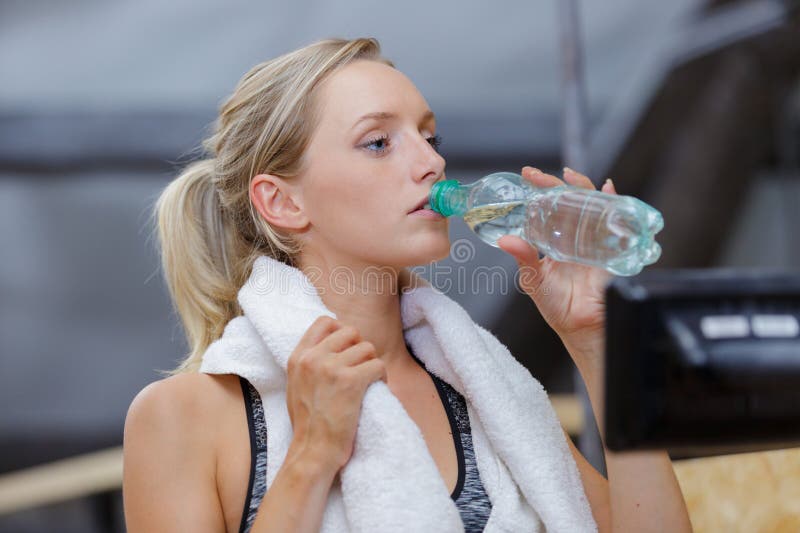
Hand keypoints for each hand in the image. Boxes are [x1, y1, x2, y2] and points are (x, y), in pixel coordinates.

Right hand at [285, 316, 387, 472]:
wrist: (313, 451)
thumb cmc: (309, 424)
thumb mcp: (297, 385)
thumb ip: (309, 363)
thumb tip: (331, 345)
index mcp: (298, 357)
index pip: (324, 322)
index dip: (342, 330)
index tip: (348, 347)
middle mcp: (313, 358)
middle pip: (350, 332)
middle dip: (360, 349)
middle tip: (360, 369)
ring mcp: (331, 368)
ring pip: (367, 348)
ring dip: (371, 364)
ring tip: (368, 382)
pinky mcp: (350, 381)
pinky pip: (378, 366)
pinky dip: (381, 378)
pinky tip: (374, 390)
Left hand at [497, 167, 616, 368]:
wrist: (580, 328)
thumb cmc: (557, 306)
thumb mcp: (534, 279)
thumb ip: (523, 258)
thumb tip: (505, 240)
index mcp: (555, 241)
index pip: (548, 207)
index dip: (540, 190)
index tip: (527, 175)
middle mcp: (575, 236)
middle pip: (570, 201)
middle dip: (557, 184)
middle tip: (539, 175)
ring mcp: (594, 240)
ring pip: (592, 206)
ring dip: (584, 188)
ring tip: (571, 177)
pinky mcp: (611, 248)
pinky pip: (616, 221)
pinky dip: (615, 204)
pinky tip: (608, 191)